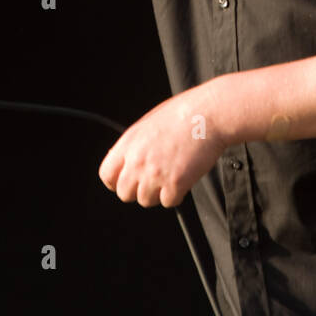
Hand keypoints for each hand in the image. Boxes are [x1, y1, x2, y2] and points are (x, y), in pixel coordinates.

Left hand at [98, 88, 228, 207]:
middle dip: (138, 190)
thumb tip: (130, 161)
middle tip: (154, 181)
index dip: (117, 181)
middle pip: (124, 193)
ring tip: (172, 175)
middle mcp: (137, 161)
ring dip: (159, 193)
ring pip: (146, 201)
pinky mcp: (175, 183)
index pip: (107, 175)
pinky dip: (177, 195)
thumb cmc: (183, 113)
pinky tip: (185, 177)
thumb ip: (136, 144)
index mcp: (129, 143)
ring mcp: (155, 174)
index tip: (128, 182)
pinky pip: (169, 202)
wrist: (208, 114)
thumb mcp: (149, 123)